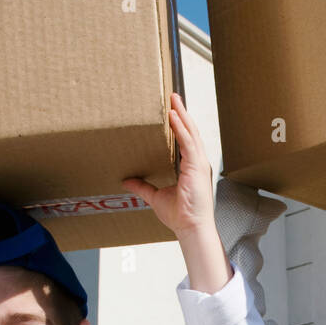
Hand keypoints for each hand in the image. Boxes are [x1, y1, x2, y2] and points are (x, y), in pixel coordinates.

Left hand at [123, 93, 214, 237]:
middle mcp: (197, 163)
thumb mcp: (156, 197)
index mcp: (191, 168)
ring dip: (182, 114)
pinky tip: (174, 116)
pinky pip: (188, 142)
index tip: (172, 111)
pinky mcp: (197, 167)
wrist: (191, 228)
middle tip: (173, 96)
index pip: (185, 141)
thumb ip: (143, 187)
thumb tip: (127, 181)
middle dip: (182, 113)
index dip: (180, 125)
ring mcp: (199, 164)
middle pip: (190, 132)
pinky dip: (181, 128)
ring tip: (174, 99)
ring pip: (191, 133)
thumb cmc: (180, 216)